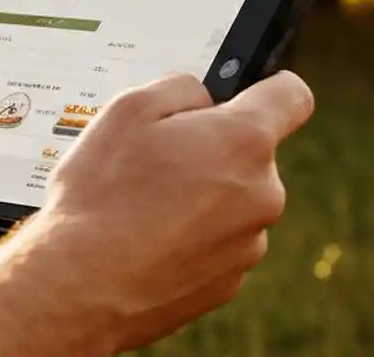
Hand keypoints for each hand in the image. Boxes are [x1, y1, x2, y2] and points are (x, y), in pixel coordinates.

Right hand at [27, 72, 313, 351]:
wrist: (80, 287)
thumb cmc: (101, 194)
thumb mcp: (127, 109)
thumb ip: (180, 85)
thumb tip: (203, 96)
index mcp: (243, 140)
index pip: (292, 96)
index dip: (268, 89)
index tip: (245, 95)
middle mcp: (262, 192)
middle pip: (250, 154)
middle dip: (211, 150)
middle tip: (154, 160)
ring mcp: (249, 243)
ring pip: (232, 202)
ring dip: (200, 197)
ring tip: (140, 207)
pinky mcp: (229, 282)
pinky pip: (217, 244)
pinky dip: (189, 238)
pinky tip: (145, 241)